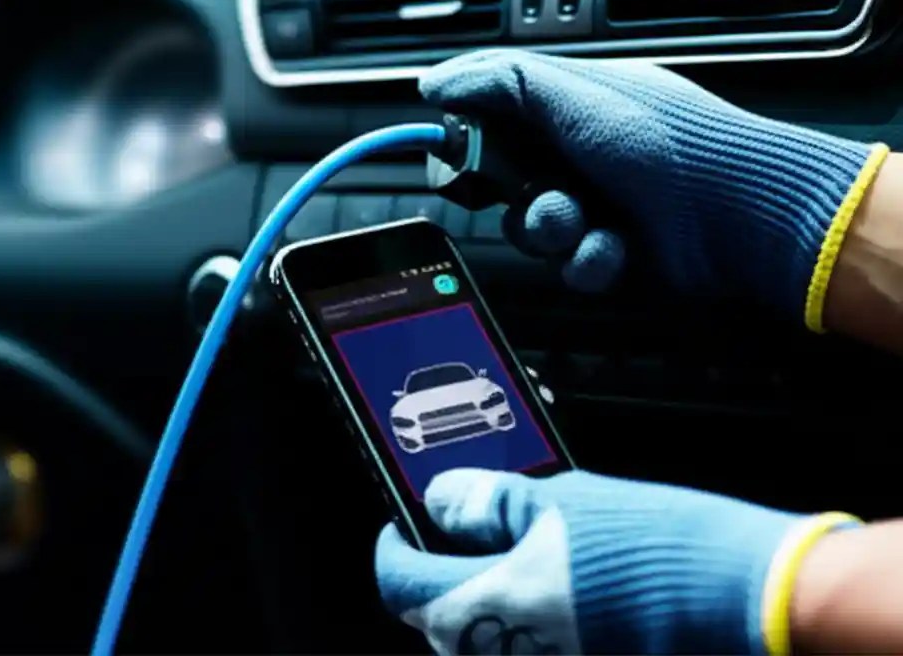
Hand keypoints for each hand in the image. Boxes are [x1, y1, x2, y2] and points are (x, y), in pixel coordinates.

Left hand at [375, 468, 856, 654]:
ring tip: (523, 534)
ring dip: (487, 585)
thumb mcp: (556, 499)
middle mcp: (502, 653)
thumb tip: (439, 500)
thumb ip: (484, 502)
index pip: (398, 582)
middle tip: (471, 518)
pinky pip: (529, 642)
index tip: (404, 518)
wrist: (745, 600)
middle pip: (438, 611)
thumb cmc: (652, 549)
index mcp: (482, 607)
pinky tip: (558, 570)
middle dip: (445, 564)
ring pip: (484, 629)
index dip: (395, 544)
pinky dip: (529, 609)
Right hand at [422, 50, 887, 329]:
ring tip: (582, 223)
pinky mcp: (613, 250)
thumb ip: (503, 84)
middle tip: (530, 189)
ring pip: (533, 228)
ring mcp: (600, 202)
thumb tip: (439, 82)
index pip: (500, 112)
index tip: (455, 150)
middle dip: (512, 192)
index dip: (471, 134)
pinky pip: (569, 264)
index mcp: (575, 104)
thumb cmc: (673, 148)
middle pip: (506, 178)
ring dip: (551, 230)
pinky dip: (588, 260)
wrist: (742, 218)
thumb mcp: (576, 98)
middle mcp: (584, 151)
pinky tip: (614, 248)